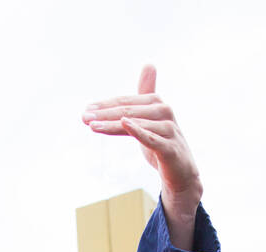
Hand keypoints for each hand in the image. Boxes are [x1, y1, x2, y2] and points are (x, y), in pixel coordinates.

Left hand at [82, 64, 202, 248]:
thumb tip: (149, 64)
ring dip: (112, 124)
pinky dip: (138, 130)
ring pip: (135, 124)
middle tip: (83, 117)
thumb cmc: (162, 144)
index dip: (105, 105)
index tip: (86, 109)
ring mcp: (169, 129)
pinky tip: (124, 123)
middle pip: (128, 111)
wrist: (181, 174)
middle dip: (104, 113)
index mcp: (156, 102)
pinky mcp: (170, 148)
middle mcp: (164, 111)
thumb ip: (144, 97)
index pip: (125, 101)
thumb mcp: (149, 120)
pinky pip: (151, 138)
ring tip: (92, 126)